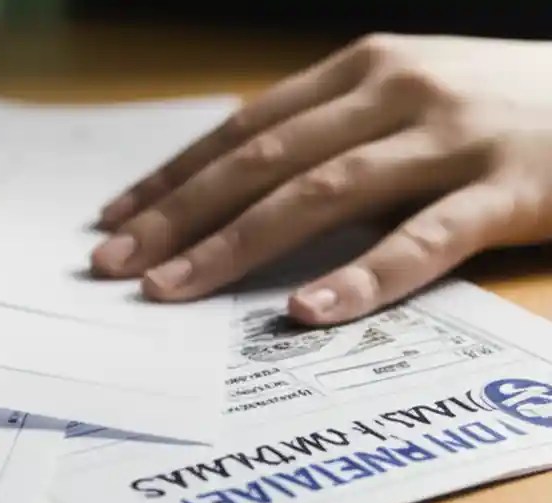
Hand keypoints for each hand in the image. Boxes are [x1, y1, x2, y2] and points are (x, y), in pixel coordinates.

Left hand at [91, 34, 551, 324]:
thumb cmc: (510, 105)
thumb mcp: (413, 98)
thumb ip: (336, 133)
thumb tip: (243, 188)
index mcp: (363, 70)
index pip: (243, 127)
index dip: (173, 175)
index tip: (114, 219)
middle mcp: (395, 92)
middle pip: (262, 159)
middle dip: (177, 214)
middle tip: (113, 264)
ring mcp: (452, 138)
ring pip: (321, 193)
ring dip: (235, 245)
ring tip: (171, 291)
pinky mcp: (511, 189)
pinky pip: (423, 240)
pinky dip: (361, 277)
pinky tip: (305, 311)